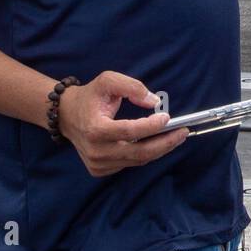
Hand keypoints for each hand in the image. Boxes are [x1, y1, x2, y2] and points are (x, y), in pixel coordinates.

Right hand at [56, 70, 188, 176]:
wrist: (67, 115)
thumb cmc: (89, 96)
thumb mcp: (108, 81)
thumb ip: (132, 87)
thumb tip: (153, 101)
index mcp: (95, 129)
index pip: (131, 131)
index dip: (151, 126)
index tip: (167, 118)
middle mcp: (96, 150)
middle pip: (139, 152)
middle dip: (165, 143)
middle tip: (183, 132)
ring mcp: (97, 163)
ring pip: (137, 160)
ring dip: (159, 149)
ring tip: (175, 136)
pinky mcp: (99, 169)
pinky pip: (129, 163)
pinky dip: (145, 154)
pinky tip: (154, 142)